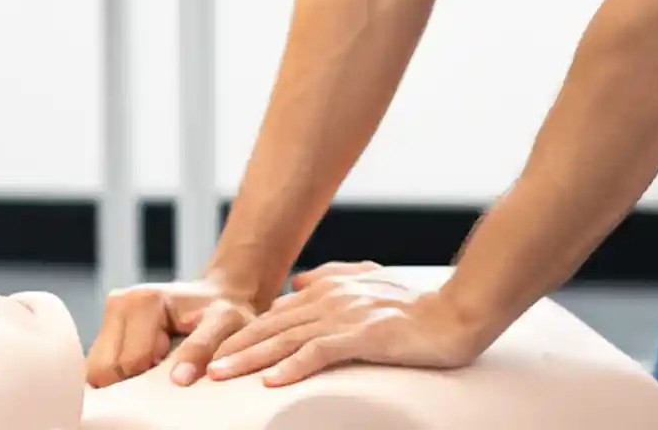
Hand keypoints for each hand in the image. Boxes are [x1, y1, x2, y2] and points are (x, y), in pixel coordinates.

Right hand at [86, 278, 256, 387]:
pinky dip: (121, 371)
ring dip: (125, 375)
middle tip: (162, 366)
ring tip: (155, 362)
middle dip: (132, 378)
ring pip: (97, 369)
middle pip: (104, 368)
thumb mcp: (224, 325)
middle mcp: (120, 302)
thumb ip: (201, 348)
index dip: (150, 375)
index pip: (128, 363)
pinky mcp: (108, 325)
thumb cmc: (224, 310)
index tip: (173, 364)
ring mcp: (111, 312)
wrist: (219, 294)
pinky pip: (100, 364)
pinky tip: (145, 361)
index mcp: (143, 301)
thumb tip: (178, 379)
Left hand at [205, 262, 479, 386]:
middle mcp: (330, 297)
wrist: (456, 313)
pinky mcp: (364, 335)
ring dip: (250, 359)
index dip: (243, 333)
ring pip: (286, 339)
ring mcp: (345, 316)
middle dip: (233, 347)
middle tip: (201, 367)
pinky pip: (320, 352)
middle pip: (271, 326)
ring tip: (221, 375)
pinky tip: (271, 381)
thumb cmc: (415, 305)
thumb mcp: (369, 281)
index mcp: (328, 287)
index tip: (215, 350)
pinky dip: (293, 366)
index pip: (275, 314)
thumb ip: (333, 276)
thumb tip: (298, 280)